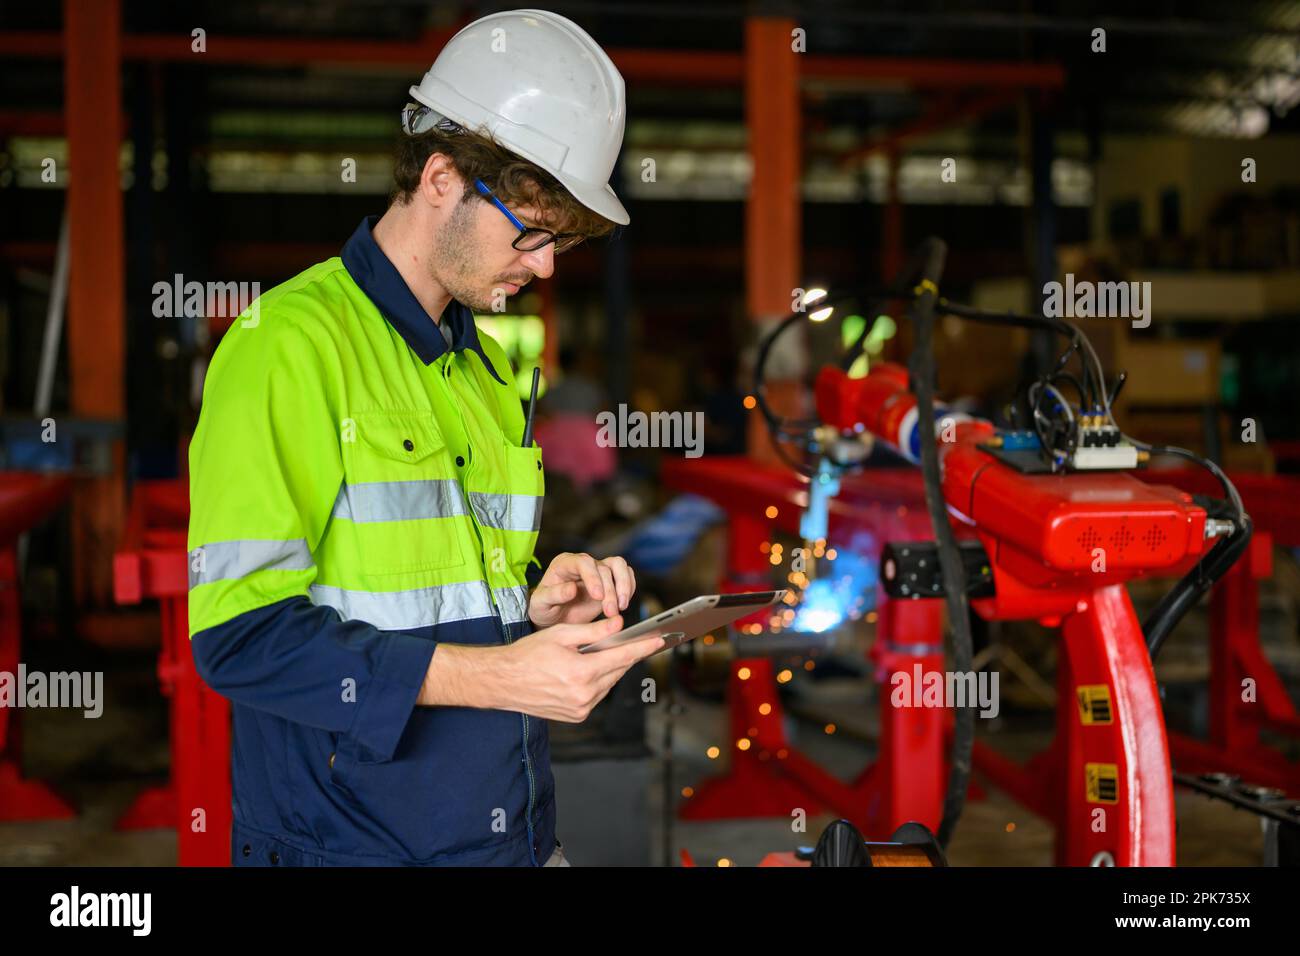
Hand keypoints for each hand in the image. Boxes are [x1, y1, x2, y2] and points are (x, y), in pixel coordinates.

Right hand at [498, 616, 662, 722]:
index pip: (622, 657)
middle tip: (629, 642)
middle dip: (625, 656)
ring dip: (610, 669)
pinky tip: (588, 671)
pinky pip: (597, 696)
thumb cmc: (528, 655)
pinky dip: (598, 682)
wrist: (504, 682)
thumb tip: (619, 625)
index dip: (643, 648)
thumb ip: (593, 631)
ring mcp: (581, 709)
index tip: (659, 640)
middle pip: (618, 671)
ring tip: (600, 655)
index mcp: (581, 671)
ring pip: (609, 684)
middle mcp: (584, 694)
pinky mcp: (577, 716)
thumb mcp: (561, 635)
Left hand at [528, 552, 635, 627]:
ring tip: (621, 608)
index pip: (583, 562)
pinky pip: (626, 575)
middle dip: (610, 591)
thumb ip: (553, 595)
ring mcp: (598, 571)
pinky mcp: (610, 581)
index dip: (593, 577)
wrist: (554, 619)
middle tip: (610, 612)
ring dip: (624, 586)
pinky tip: (623, 604)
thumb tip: (572, 589)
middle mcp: (583, 564)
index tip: (598, 596)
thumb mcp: (540, 604)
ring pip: (619, 566)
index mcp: (564, 564)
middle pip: (604, 568)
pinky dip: (629, 588)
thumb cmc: (544, 609)